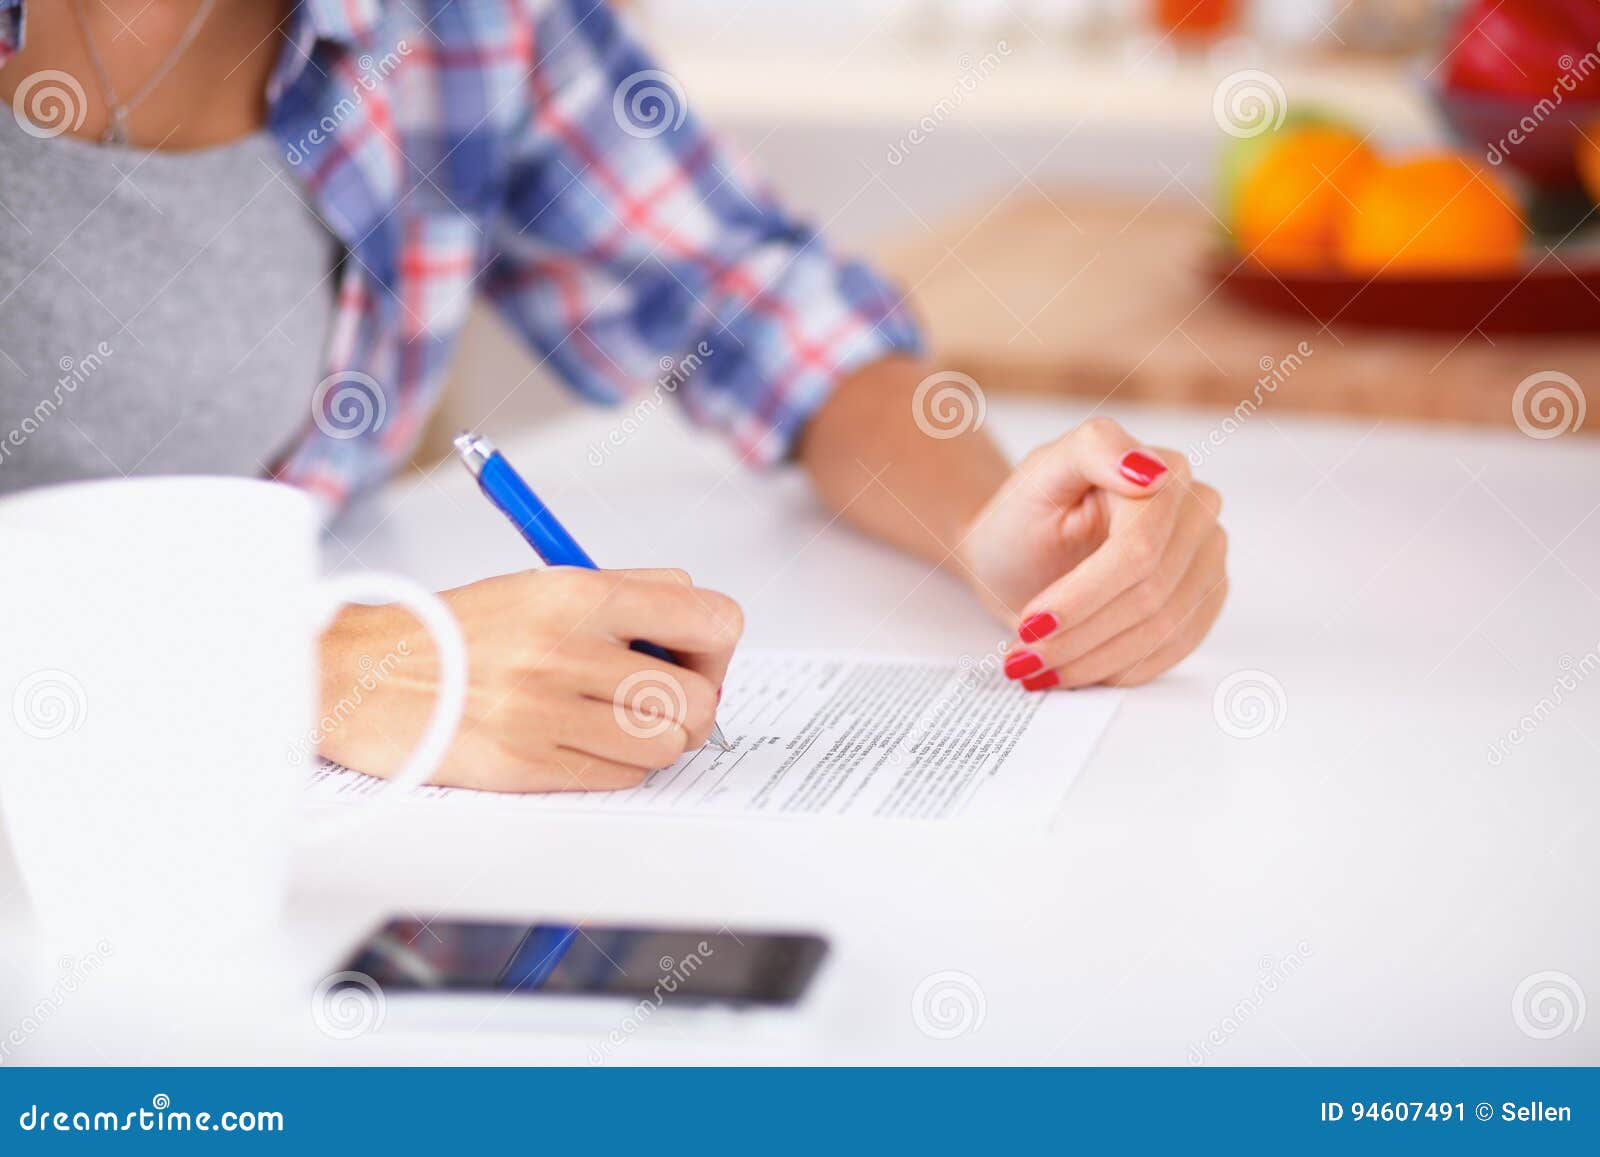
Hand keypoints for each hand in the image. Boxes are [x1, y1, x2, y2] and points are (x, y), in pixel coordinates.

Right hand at [317, 568, 741, 791]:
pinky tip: (581, 746)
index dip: (715, 648)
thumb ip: (624, 595)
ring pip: (666, 745)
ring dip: (654, 742)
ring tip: (615, 724)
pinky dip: (615, 769)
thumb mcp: (539, 584)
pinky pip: (620, 778)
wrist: (360, 674)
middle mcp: (566, 649)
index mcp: (577, 592)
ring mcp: (546, 710)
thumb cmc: (455, 632)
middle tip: (658, 702)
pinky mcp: (526, 764)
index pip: (710, 619)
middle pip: (698, 697)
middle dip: (690, 706)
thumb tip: (702, 628)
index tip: (695, 658)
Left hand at [954, 417, 1226, 688]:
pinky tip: (1078, 670)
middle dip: (1080, 636)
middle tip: (1024, 660)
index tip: (1031, 626)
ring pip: (1164, 631)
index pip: (1137, 550)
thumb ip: (1091, 450)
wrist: (1024, 551)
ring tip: (1040, 671)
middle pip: (1151, 596)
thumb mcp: (1039, 474)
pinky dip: (1121, 669)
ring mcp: (1208, 558)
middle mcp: (1199, 511)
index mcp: (1165, 471)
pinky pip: (1176, 649)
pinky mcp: (1205, 599)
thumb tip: (1149, 469)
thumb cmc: (1025, 513)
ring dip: (1095, 661)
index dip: (1083, 596)